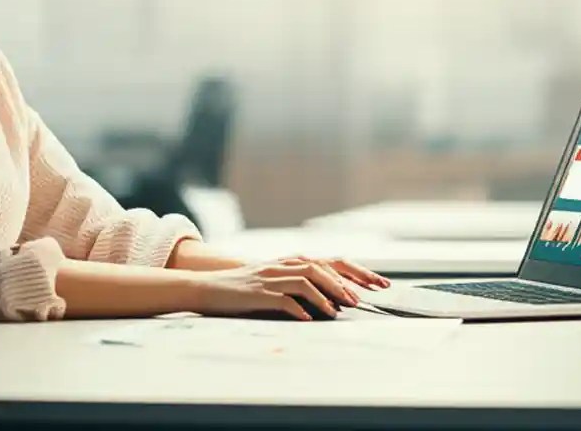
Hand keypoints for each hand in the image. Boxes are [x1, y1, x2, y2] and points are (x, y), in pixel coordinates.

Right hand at [186, 260, 358, 320]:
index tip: (373, 284)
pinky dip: (297, 308)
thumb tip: (330, 301)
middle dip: (341, 284)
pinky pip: (281, 299)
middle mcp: (281, 266)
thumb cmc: (242, 289)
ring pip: (303, 280)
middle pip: (318, 268)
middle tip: (358, 301)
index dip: (352, 271)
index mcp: (287, 262)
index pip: (327, 262)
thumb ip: (297, 285)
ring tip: (337, 311)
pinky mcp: (256, 293)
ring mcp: (268, 278)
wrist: (207, 287)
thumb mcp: (272, 281)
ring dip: (323, 296)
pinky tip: (307, 319)